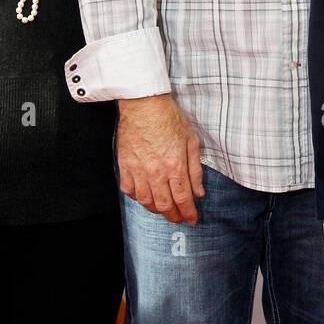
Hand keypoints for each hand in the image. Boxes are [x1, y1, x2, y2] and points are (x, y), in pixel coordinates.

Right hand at [117, 94, 204, 224]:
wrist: (144, 104)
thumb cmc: (169, 118)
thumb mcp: (191, 141)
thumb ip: (195, 169)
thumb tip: (199, 192)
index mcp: (175, 166)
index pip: (183, 199)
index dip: (189, 213)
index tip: (192, 220)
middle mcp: (156, 172)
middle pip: (165, 205)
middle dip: (174, 216)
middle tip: (179, 218)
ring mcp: (138, 170)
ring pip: (146, 201)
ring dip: (156, 209)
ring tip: (163, 209)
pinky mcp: (125, 165)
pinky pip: (128, 189)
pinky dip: (136, 197)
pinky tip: (143, 196)